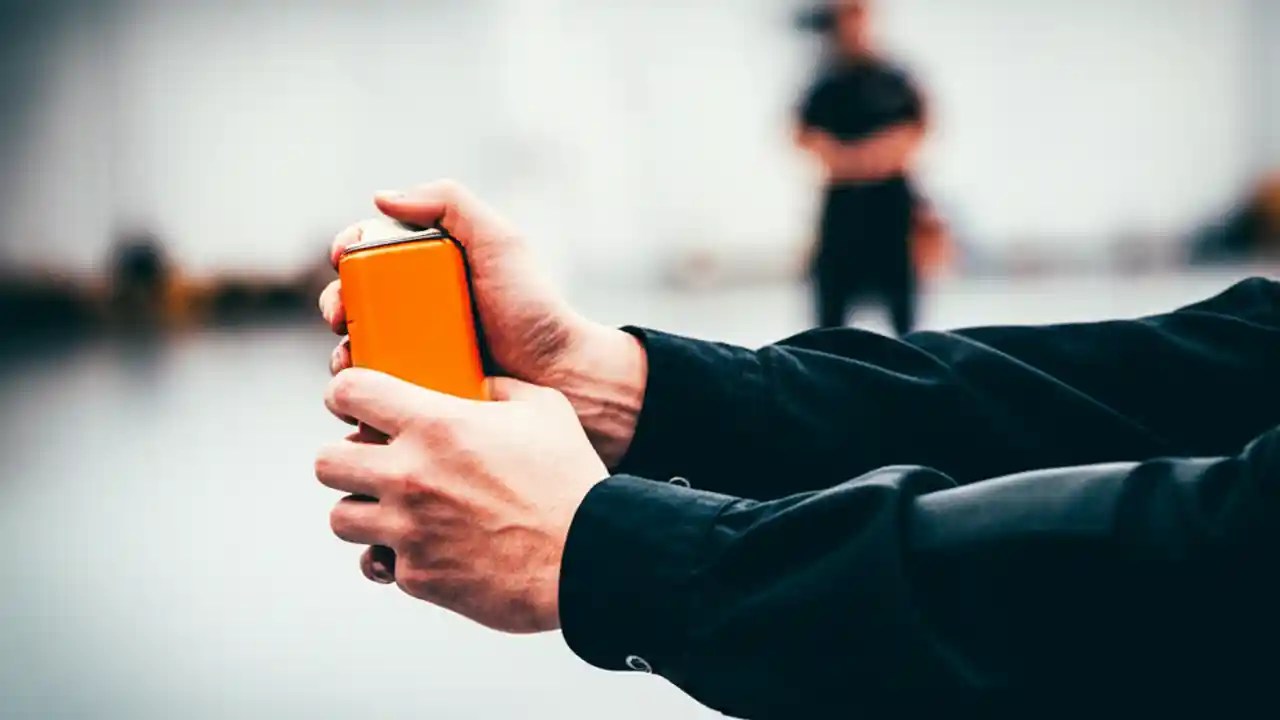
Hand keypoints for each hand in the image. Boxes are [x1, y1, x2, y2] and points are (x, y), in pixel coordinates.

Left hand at [315, 369, 606, 633]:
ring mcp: (409, 530)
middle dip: (346, 460)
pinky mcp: (418, 577)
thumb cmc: (570, 479)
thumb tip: (478, 384)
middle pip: (326, 462)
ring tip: (396, 510)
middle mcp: (410, 475)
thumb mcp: (544, 410)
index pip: (349, 392)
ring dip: (364, 510)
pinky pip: (378, 563)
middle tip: (376, 463)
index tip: (359, 405)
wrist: (589, 557)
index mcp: (436, 425)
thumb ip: (500, 388)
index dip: (347, 394)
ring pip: (341, 517)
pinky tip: (422, 549)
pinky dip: (395, 557)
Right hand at [319, 180, 645, 465]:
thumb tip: (381, 198)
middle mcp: (418, 308)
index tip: (343, 257)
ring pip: (358, 348)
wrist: (561, 377)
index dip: (349, 249)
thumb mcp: (499, 242)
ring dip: (342, 352)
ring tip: (351, 360)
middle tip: (341, 315)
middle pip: (355, 300)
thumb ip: (451, 204)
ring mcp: (417, 354)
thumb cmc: (534, 308)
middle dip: (336, 303)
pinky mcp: (419, 395)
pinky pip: (378, 391)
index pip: (373, 250)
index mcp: (431, 267)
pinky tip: (360, 394)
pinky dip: (360, 392)